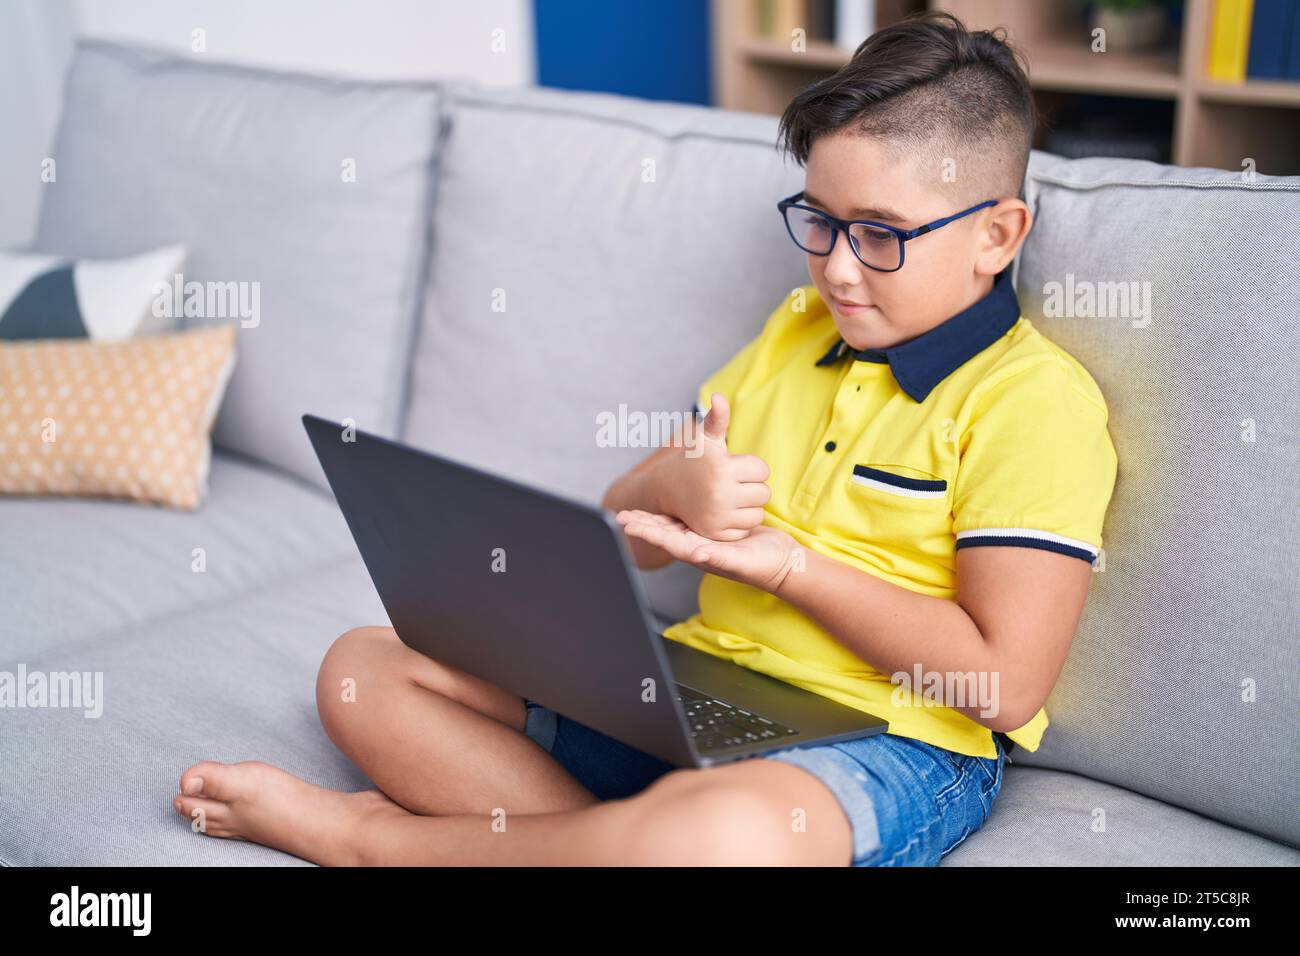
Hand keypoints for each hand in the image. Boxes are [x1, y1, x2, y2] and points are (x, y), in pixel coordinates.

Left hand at [615, 509, 802, 592]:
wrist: (783, 564)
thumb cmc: (762, 566)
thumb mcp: (741, 561)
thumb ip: (718, 558)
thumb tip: (697, 554)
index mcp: (699, 553)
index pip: (666, 540)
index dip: (646, 530)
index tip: (626, 522)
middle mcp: (698, 547)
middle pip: (665, 532)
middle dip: (644, 523)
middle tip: (621, 513)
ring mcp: (707, 539)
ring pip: (675, 525)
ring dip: (656, 517)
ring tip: (638, 510)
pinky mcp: (717, 531)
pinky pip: (693, 518)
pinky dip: (680, 511)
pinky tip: (675, 503)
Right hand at [651, 392, 771, 540]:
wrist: (666, 489)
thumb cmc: (692, 459)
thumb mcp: (705, 438)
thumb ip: (717, 418)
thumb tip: (718, 396)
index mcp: (722, 468)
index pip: (762, 470)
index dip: (750, 467)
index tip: (732, 466)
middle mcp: (720, 494)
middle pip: (764, 493)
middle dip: (751, 487)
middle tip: (730, 483)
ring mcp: (717, 516)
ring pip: (758, 513)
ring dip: (748, 505)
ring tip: (728, 496)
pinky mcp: (716, 533)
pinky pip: (746, 528)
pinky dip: (739, 522)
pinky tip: (724, 512)